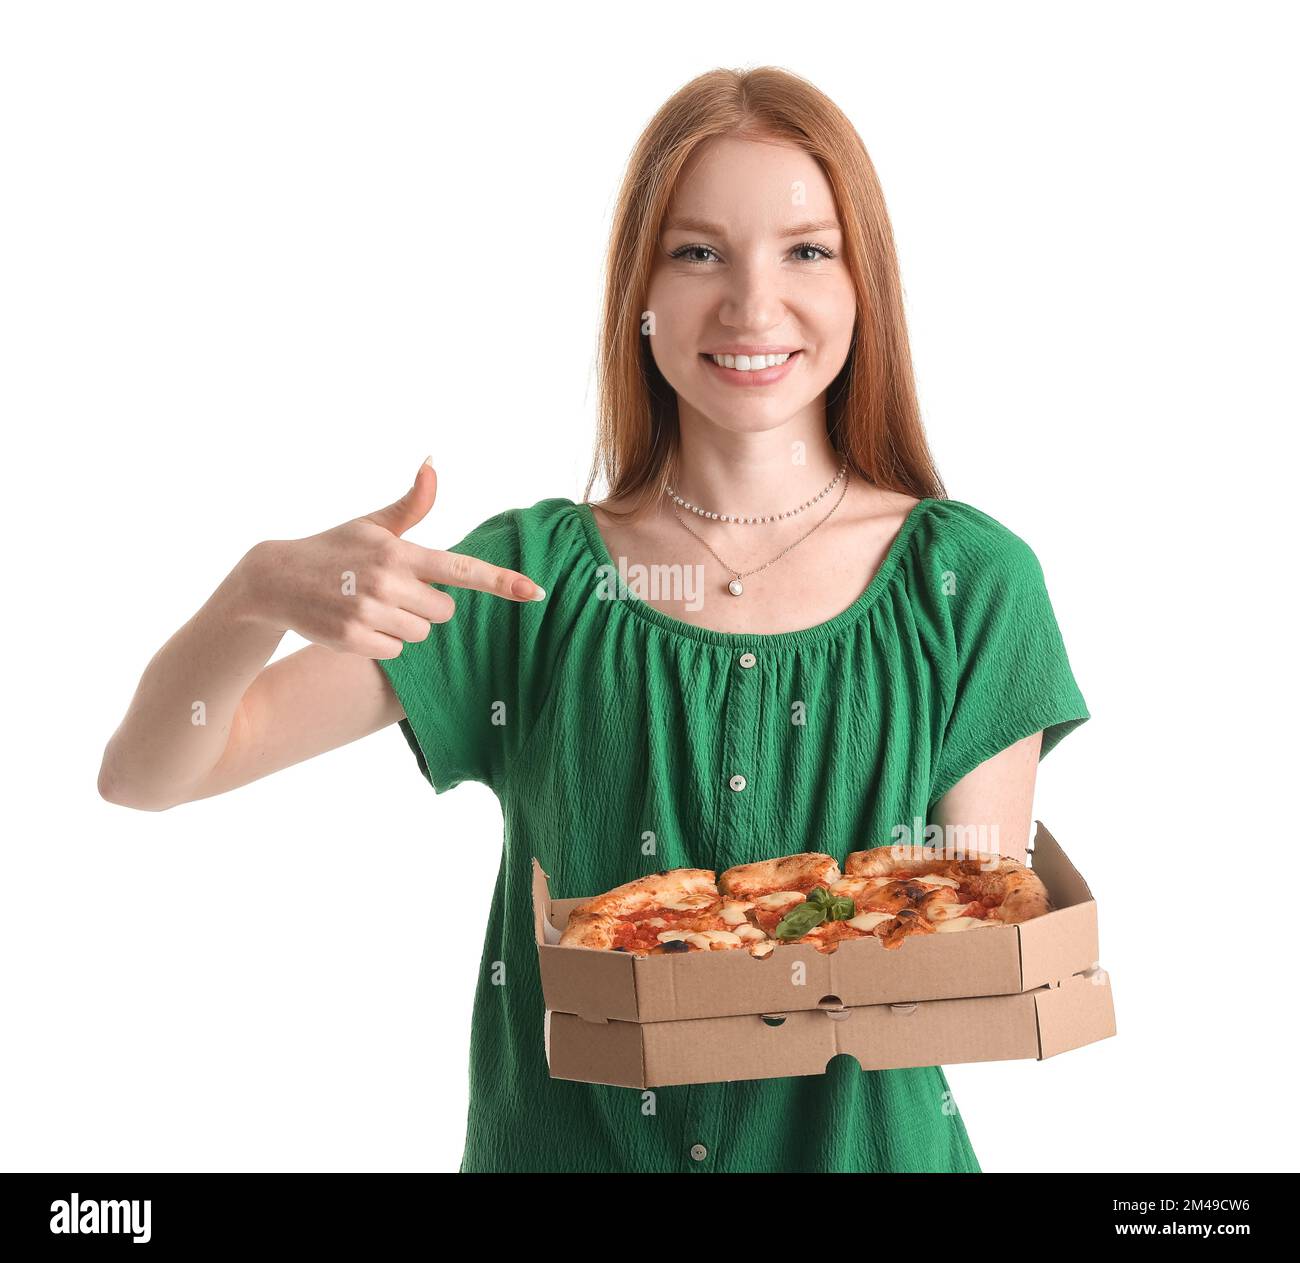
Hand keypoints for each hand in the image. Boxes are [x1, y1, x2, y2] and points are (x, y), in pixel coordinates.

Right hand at [239, 459, 544, 657]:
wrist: (274, 580)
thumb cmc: (333, 548)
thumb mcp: (372, 524)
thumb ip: (411, 504)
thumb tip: (432, 463)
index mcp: (400, 552)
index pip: (462, 570)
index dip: (502, 582)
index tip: (536, 592)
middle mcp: (388, 582)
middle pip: (445, 611)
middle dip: (426, 604)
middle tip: (393, 590)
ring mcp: (369, 612)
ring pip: (422, 633)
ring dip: (405, 624)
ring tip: (371, 604)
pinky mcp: (353, 639)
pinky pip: (396, 650)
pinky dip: (382, 641)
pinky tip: (357, 622)